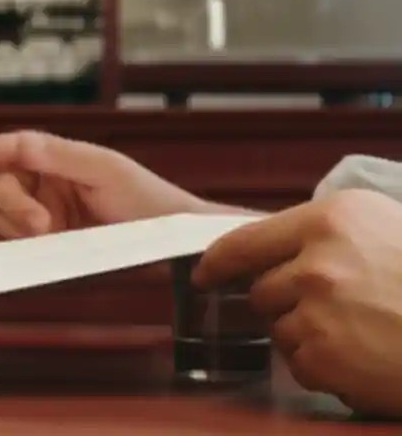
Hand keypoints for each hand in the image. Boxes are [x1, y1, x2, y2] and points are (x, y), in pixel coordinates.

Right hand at [0, 131, 221, 238]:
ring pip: (3, 214)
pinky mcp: (49, 246)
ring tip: (53, 235)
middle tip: (41, 223)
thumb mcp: (104, 169)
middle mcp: (49, 184)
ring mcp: (48, 215)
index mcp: (61, 159)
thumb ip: (56, 155)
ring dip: (17, 223)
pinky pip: (16, 241)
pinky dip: (21, 243)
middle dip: (13, 201)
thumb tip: (14, 144)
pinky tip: (48, 245)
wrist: (175, 245)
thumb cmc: (148, 199)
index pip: (17, 147)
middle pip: (3, 182)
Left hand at [196, 190, 401, 415]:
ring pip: (279, 331)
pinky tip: (367, 359)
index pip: (245, 239)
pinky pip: (301, 365)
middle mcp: (316, 261)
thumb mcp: (386, 228)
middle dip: (286, 305)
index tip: (206, 274)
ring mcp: (316, 311)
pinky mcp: (324, 356)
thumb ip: (327, 235)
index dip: (218, 261)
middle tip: (338, 311)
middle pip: (261, 291)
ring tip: (364, 334)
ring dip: (308, 337)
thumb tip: (267, 253)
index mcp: (331, 220)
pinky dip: (326, 369)